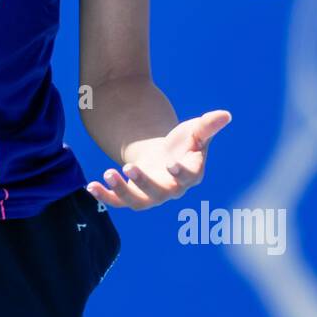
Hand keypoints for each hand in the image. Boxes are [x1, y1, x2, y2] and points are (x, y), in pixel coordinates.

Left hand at [86, 109, 231, 209]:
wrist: (163, 156)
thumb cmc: (182, 144)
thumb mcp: (194, 131)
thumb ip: (208, 125)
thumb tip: (225, 115)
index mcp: (190, 175)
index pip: (187, 177)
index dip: (180, 172)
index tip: (170, 164)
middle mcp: (170, 191)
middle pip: (158, 192)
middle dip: (144, 183)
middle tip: (129, 167)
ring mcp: (150, 197)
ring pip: (136, 201)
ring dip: (121, 190)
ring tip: (107, 173)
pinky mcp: (132, 196)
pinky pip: (117, 202)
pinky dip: (105, 196)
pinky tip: (91, 186)